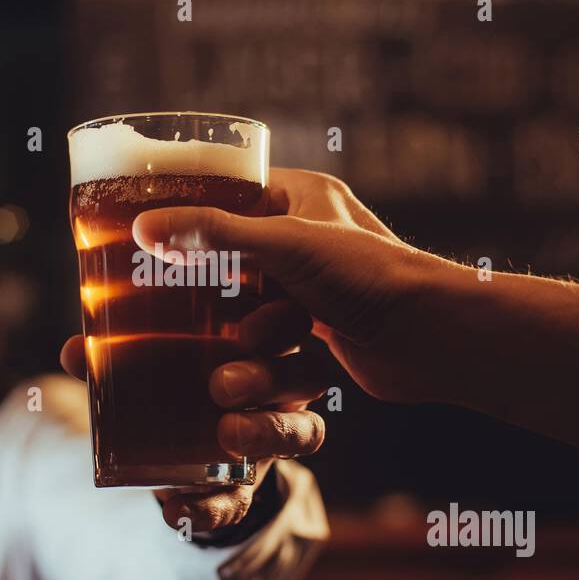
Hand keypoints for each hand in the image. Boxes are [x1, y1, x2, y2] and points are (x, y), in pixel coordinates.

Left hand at [59, 299, 328, 532]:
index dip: (280, 322)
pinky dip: (212, 509)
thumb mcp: (150, 367)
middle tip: (222, 384)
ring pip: (306, 432)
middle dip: (270, 376)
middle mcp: (282, 388)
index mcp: (261, 344)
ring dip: (268, 433)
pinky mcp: (248, 487)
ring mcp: (272, 437)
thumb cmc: (174, 387)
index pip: (292, 320)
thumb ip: (117, 357)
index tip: (246, 328)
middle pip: (306, 374)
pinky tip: (178, 511)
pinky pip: (245, 500)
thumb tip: (75, 350)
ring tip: (226, 436)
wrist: (180, 459)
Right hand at [130, 168, 462, 402]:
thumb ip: (211, 235)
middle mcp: (308, 242)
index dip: (190, 216)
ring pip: (255, 319)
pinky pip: (280, 355)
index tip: (149, 238)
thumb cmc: (370, 274)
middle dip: (209, 301)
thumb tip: (142, 228)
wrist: (435, 338)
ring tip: (235, 369)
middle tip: (171, 317)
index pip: (231, 195)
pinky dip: (269, 372)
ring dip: (245, 348)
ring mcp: (317, 293)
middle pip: (234, 266)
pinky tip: (254, 384)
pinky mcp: (326, 340)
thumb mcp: (283, 243)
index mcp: (301, 198)